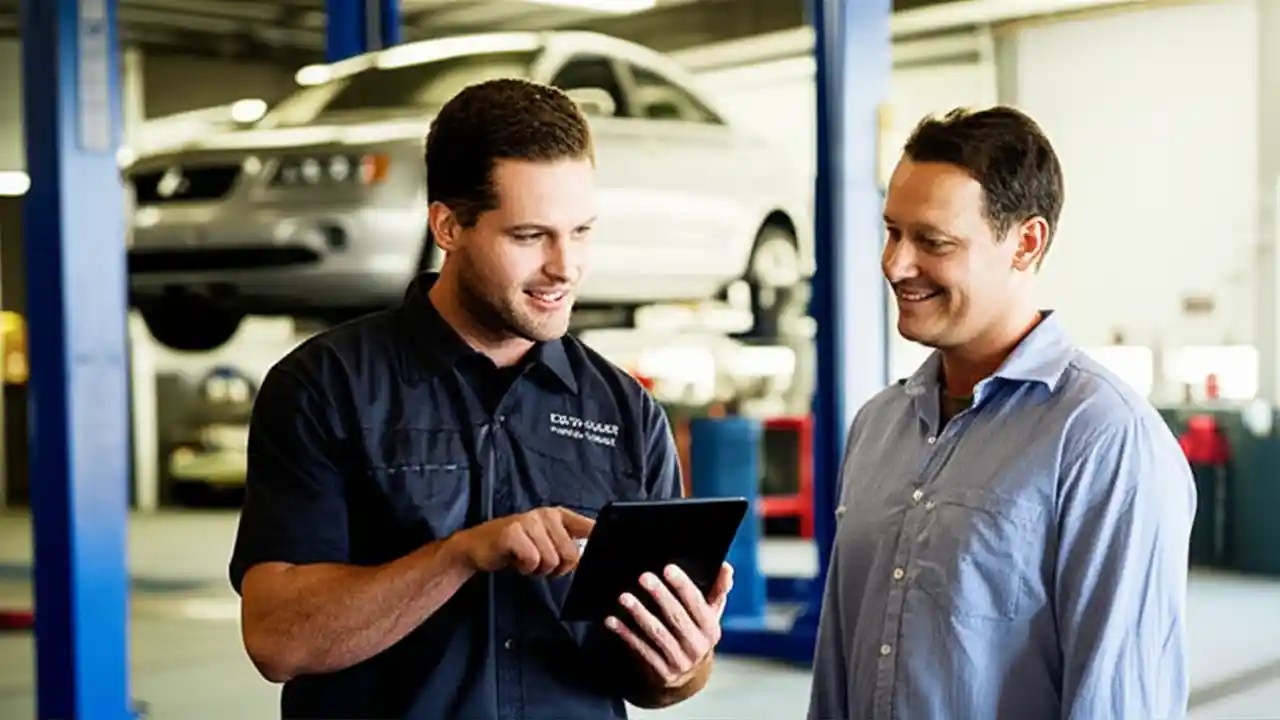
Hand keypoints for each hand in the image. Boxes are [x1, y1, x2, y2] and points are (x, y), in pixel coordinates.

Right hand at [451, 507, 594, 576]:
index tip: (611, 552)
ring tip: (526, 561)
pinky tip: (516, 561)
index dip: (600, 542)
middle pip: (571, 554)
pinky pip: (532, 561)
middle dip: (557, 568)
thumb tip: (589, 556)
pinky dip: (525, 569)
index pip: (589, 527)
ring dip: (538, 570)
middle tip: (540, 563)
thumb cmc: (515, 547)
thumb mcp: (545, 542)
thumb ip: (567, 545)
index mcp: (558, 516)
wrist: (477, 547)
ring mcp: (529, 521)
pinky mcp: (514, 532)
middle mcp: (546, 515)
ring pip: (552, 560)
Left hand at [605, 562, 732, 688]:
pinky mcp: (660, 671)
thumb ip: (718, 589)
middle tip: (644, 577)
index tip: (668, 568)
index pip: (698, 604)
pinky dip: (626, 634)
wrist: (689, 675)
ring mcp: (679, 661)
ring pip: (657, 634)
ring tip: (625, 597)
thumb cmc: (697, 633)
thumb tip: (726, 567)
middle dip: (660, 596)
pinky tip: (613, 621)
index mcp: (711, 628)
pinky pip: (641, 650)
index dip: (683, 586)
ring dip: (639, 614)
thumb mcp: (710, 614)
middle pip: (676, 618)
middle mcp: (697, 646)